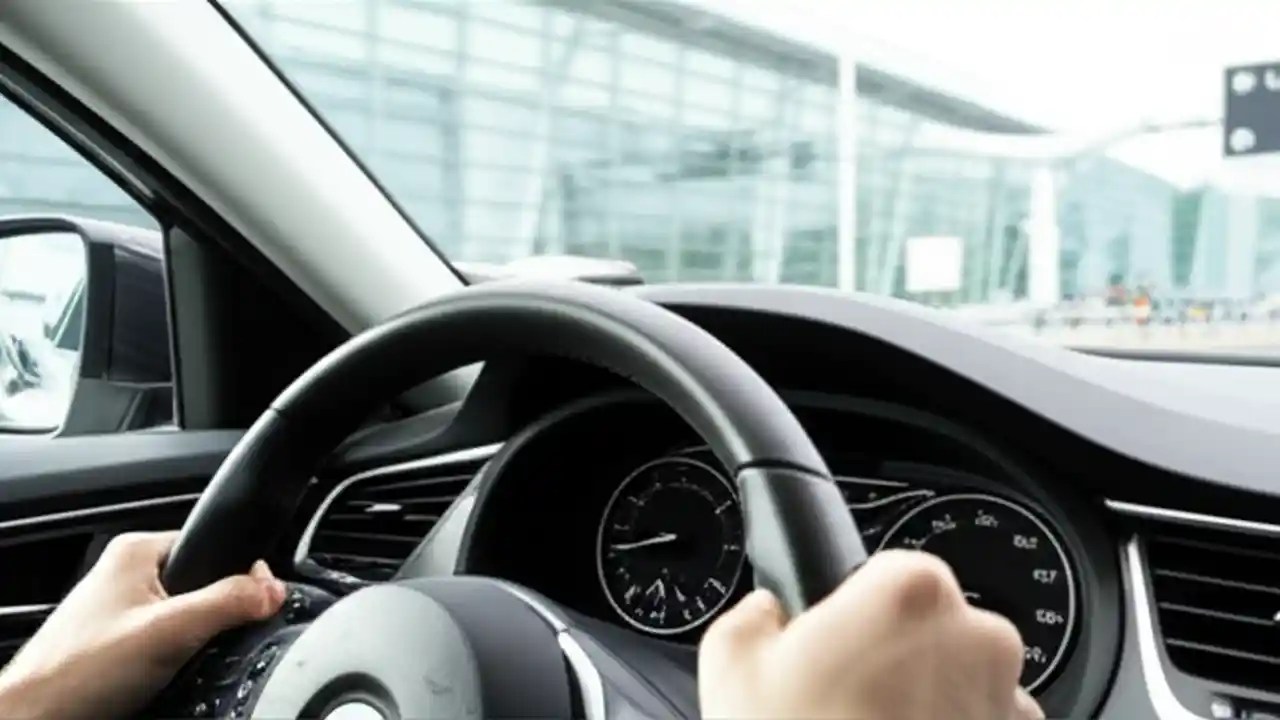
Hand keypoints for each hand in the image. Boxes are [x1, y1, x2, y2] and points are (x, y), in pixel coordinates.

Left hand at [0, 531, 286, 719]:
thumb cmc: (77, 675)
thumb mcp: (169, 632)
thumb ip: (227, 603)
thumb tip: (273, 588)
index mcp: (137, 550)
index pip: (213, 545)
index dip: (241, 574)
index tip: (255, 603)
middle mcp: (128, 573)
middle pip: (204, 582)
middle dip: (215, 614)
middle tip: (204, 642)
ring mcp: (121, 608)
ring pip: (188, 615)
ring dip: (195, 639)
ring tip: (180, 661)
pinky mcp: (120, 640)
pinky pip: (169, 639)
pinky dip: (177, 655)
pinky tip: (168, 672)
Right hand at [698, 550, 1043, 719]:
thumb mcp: (730, 663)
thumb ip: (754, 612)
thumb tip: (769, 612)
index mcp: (910, 591)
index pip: (884, 570)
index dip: (851, 609)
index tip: (830, 645)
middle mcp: (977, 637)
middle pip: (929, 624)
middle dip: (892, 655)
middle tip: (840, 700)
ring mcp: (1008, 700)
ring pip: (959, 678)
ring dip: (924, 699)